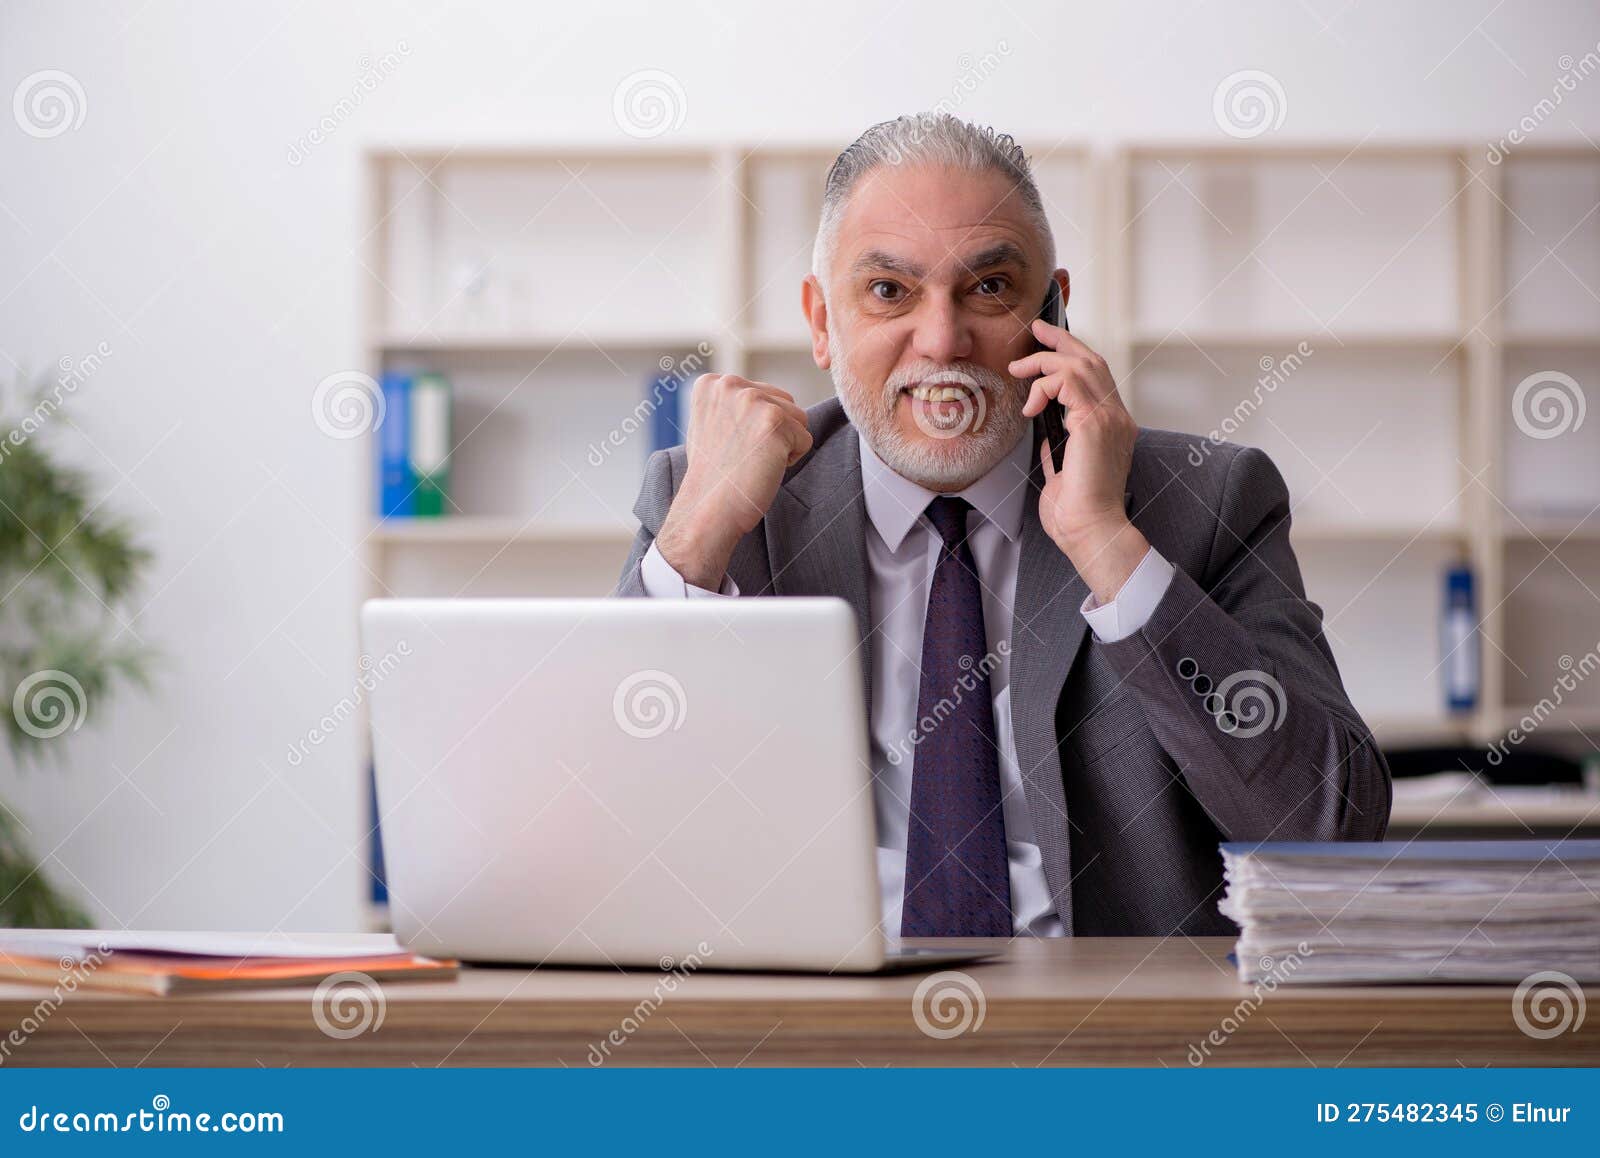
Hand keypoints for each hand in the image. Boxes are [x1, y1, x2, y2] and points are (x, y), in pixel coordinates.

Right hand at [655, 373, 812, 588]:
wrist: (709, 509)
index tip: (730, 446)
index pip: (763, 395)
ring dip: (784, 445)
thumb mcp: (710, 425)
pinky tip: (763, 468)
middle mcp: (730, 384)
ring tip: (753, 461)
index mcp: (713, 383)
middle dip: (774, 433)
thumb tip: (759, 401)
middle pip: (784, 402)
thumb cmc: (713, 476)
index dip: (754, 427)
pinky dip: (791, 460)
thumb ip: (732, 405)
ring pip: (798, 419)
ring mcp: (752, 400)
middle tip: (744, 457)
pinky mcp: (774, 420)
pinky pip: (805, 439)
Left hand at [1007, 319, 1147, 602]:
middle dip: (1062, 340)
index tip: (1046, 344)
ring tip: (1019, 368)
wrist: (1090, 532)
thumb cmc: (1075, 513)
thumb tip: (1041, 431)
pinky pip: (1068, 382)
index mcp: (1111, 428)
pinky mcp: (1095, 423)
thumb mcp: (1061, 472)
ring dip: (1045, 361)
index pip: (1096, 378)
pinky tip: (1029, 404)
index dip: (1072, 355)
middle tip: (1036, 328)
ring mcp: (1109, 418)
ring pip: (1080, 364)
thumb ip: (1057, 448)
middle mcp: (1117, 418)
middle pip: (1093, 360)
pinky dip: (1044, 385)